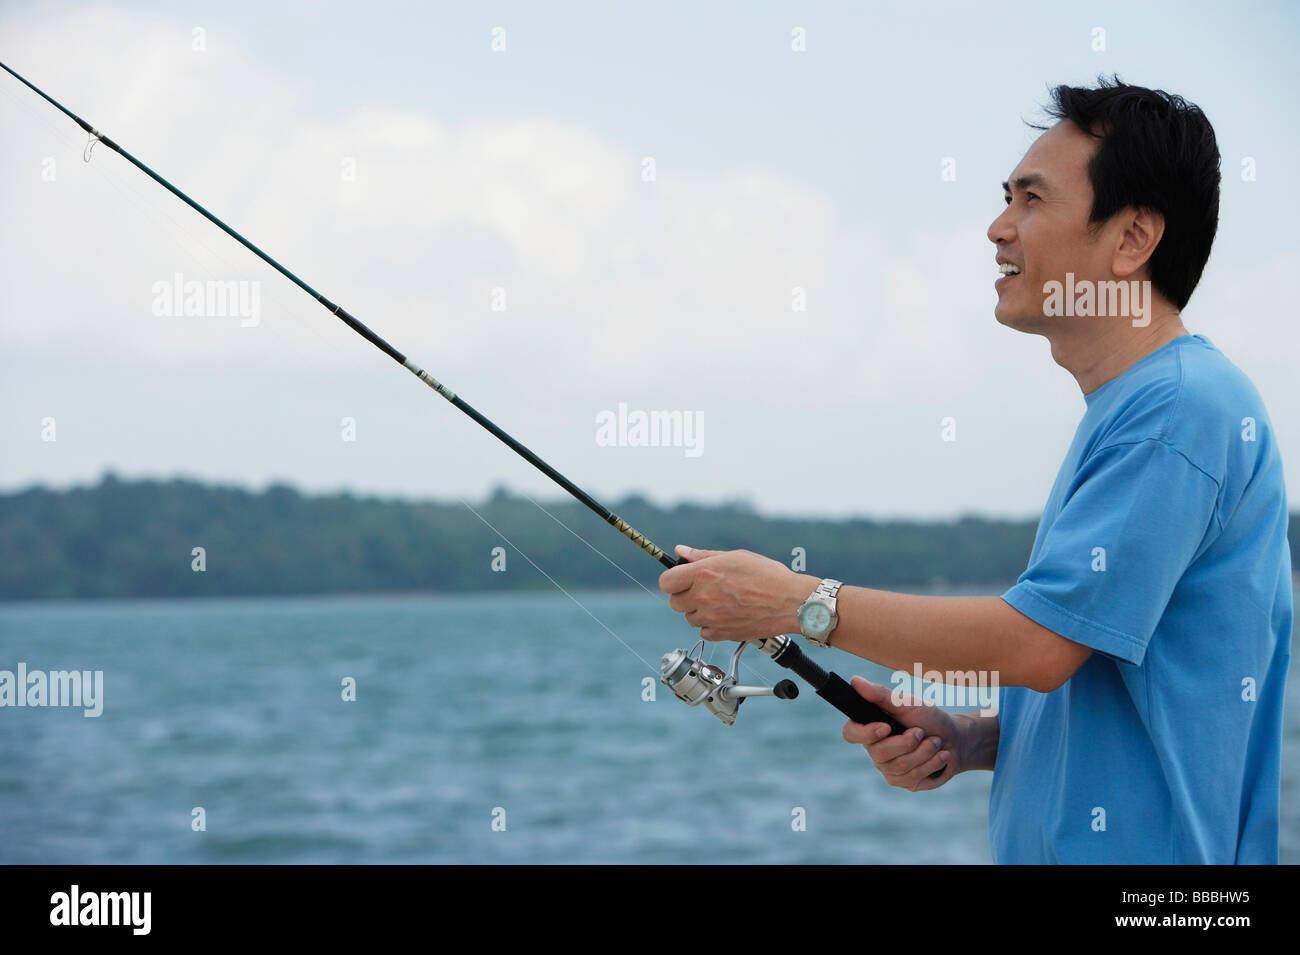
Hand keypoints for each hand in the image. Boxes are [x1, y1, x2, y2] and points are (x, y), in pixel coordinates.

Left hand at [658, 544, 815, 641]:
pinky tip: (727, 615)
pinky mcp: (722, 634)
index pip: (666, 581)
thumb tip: (681, 551)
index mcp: (704, 573)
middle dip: (685, 596)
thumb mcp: (735, 557)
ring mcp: (711, 618)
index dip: (672, 580)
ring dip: (699, 611)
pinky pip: (704, 632)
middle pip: (674, 602)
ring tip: (721, 602)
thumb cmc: (768, 575)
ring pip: (690, 618)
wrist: (791, 602)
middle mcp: (703, 597)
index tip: (681, 579)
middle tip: (703, 590)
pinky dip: (711, 626)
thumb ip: (703, 556)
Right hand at [841, 676, 960, 790]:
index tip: (886, 727)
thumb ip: (881, 695)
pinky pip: (913, 778)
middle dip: (908, 742)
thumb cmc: (928, 718)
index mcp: (870, 727)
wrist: (955, 740)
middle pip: (880, 753)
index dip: (865, 733)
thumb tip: (855, 680)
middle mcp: (875, 750)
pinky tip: (941, 756)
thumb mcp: (907, 703)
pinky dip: (932, 763)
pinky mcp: (905, 782)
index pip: (850, 734)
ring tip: (936, 742)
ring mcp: (889, 769)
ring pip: (900, 766)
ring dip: (925, 751)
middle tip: (922, 732)